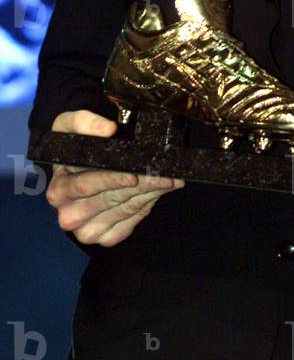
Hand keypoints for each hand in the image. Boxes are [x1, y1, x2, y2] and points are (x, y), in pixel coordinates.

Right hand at [46, 109, 184, 246]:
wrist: (83, 166)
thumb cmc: (76, 146)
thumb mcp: (70, 125)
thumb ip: (84, 122)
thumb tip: (108, 129)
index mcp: (58, 191)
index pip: (86, 186)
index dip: (112, 180)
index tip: (134, 175)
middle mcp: (69, 215)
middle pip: (111, 199)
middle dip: (142, 185)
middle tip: (166, 176)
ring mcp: (86, 231)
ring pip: (125, 211)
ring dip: (150, 194)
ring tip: (170, 180)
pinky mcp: (105, 238)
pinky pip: (130, 224)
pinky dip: (146, 207)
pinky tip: (156, 192)